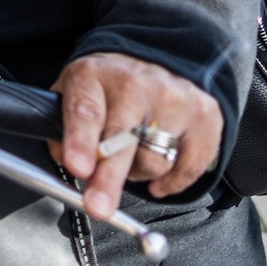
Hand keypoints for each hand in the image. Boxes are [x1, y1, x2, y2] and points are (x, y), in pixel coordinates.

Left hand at [49, 53, 222, 216]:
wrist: (152, 58)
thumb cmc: (106, 85)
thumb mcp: (72, 93)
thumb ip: (62, 130)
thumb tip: (74, 170)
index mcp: (93, 76)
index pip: (85, 111)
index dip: (81, 142)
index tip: (77, 167)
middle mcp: (134, 84)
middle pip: (123, 138)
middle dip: (109, 177)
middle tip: (99, 206)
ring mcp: (173, 98)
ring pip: (155, 159)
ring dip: (138, 174)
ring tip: (131, 158)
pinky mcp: (204, 115)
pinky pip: (189, 167)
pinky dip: (172, 182)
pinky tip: (158, 176)